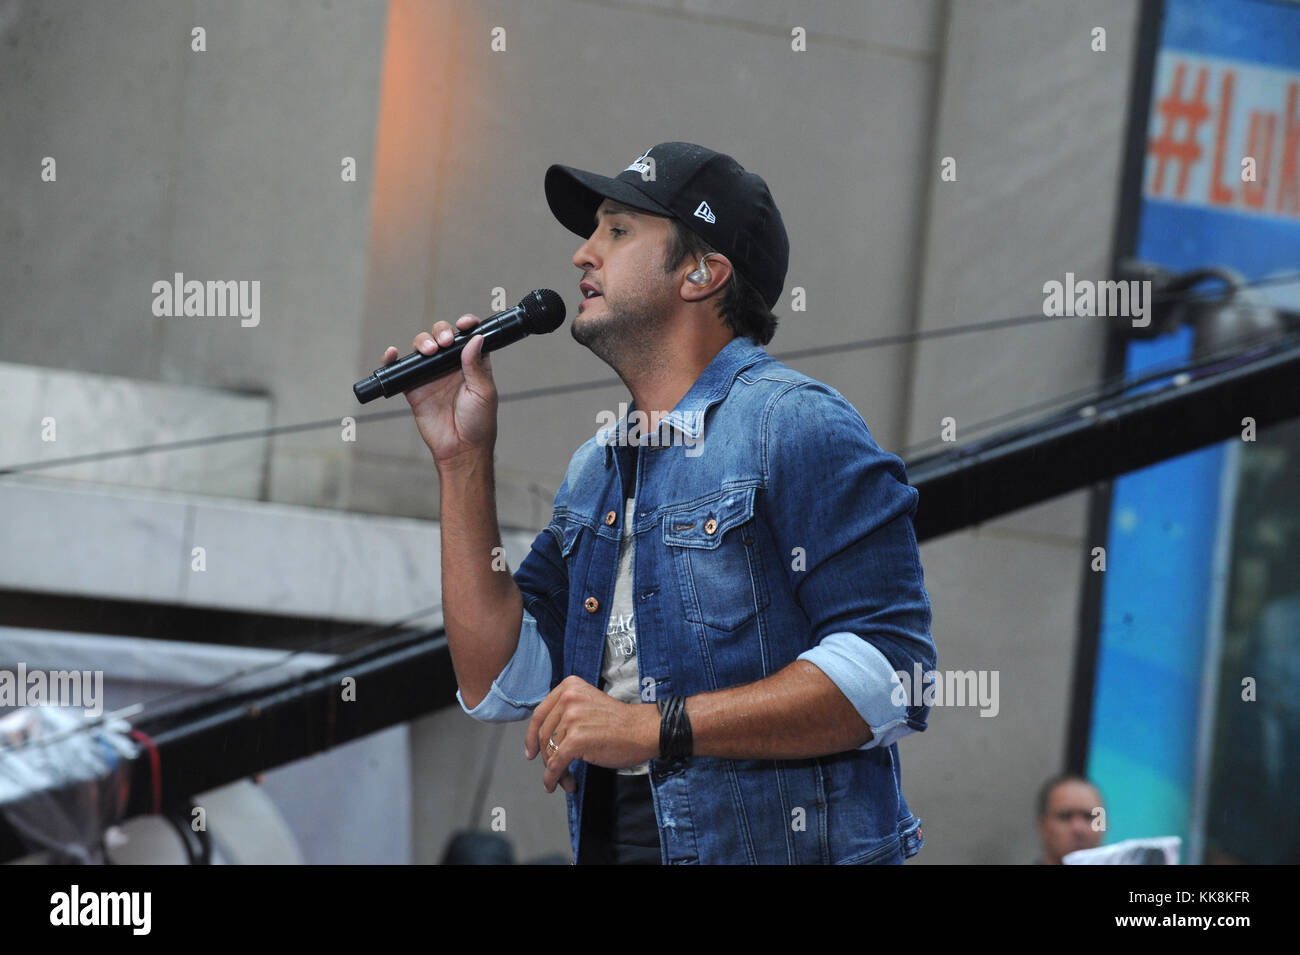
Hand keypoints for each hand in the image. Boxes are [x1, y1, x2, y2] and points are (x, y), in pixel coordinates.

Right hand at [380, 314, 497, 466]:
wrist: (461, 448)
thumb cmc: (479, 422)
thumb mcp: (483, 392)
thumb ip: (476, 365)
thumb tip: (475, 338)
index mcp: (472, 364)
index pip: (468, 337)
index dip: (467, 325)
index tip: (465, 324)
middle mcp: (451, 366)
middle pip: (442, 336)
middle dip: (441, 331)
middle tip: (444, 341)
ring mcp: (432, 375)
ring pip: (423, 348)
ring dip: (423, 342)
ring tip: (428, 350)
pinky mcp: (414, 387)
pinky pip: (401, 369)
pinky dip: (394, 359)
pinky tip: (392, 353)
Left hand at [524, 676, 660, 793]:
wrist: (643, 730)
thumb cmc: (620, 722)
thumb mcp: (589, 703)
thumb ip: (567, 712)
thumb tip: (542, 739)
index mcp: (569, 686)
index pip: (540, 714)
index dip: (531, 736)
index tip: (531, 751)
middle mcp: (568, 698)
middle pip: (543, 734)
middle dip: (547, 757)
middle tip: (554, 770)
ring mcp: (571, 718)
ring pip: (550, 751)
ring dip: (556, 770)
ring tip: (567, 780)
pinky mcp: (576, 740)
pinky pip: (556, 764)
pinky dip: (553, 778)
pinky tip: (554, 785)